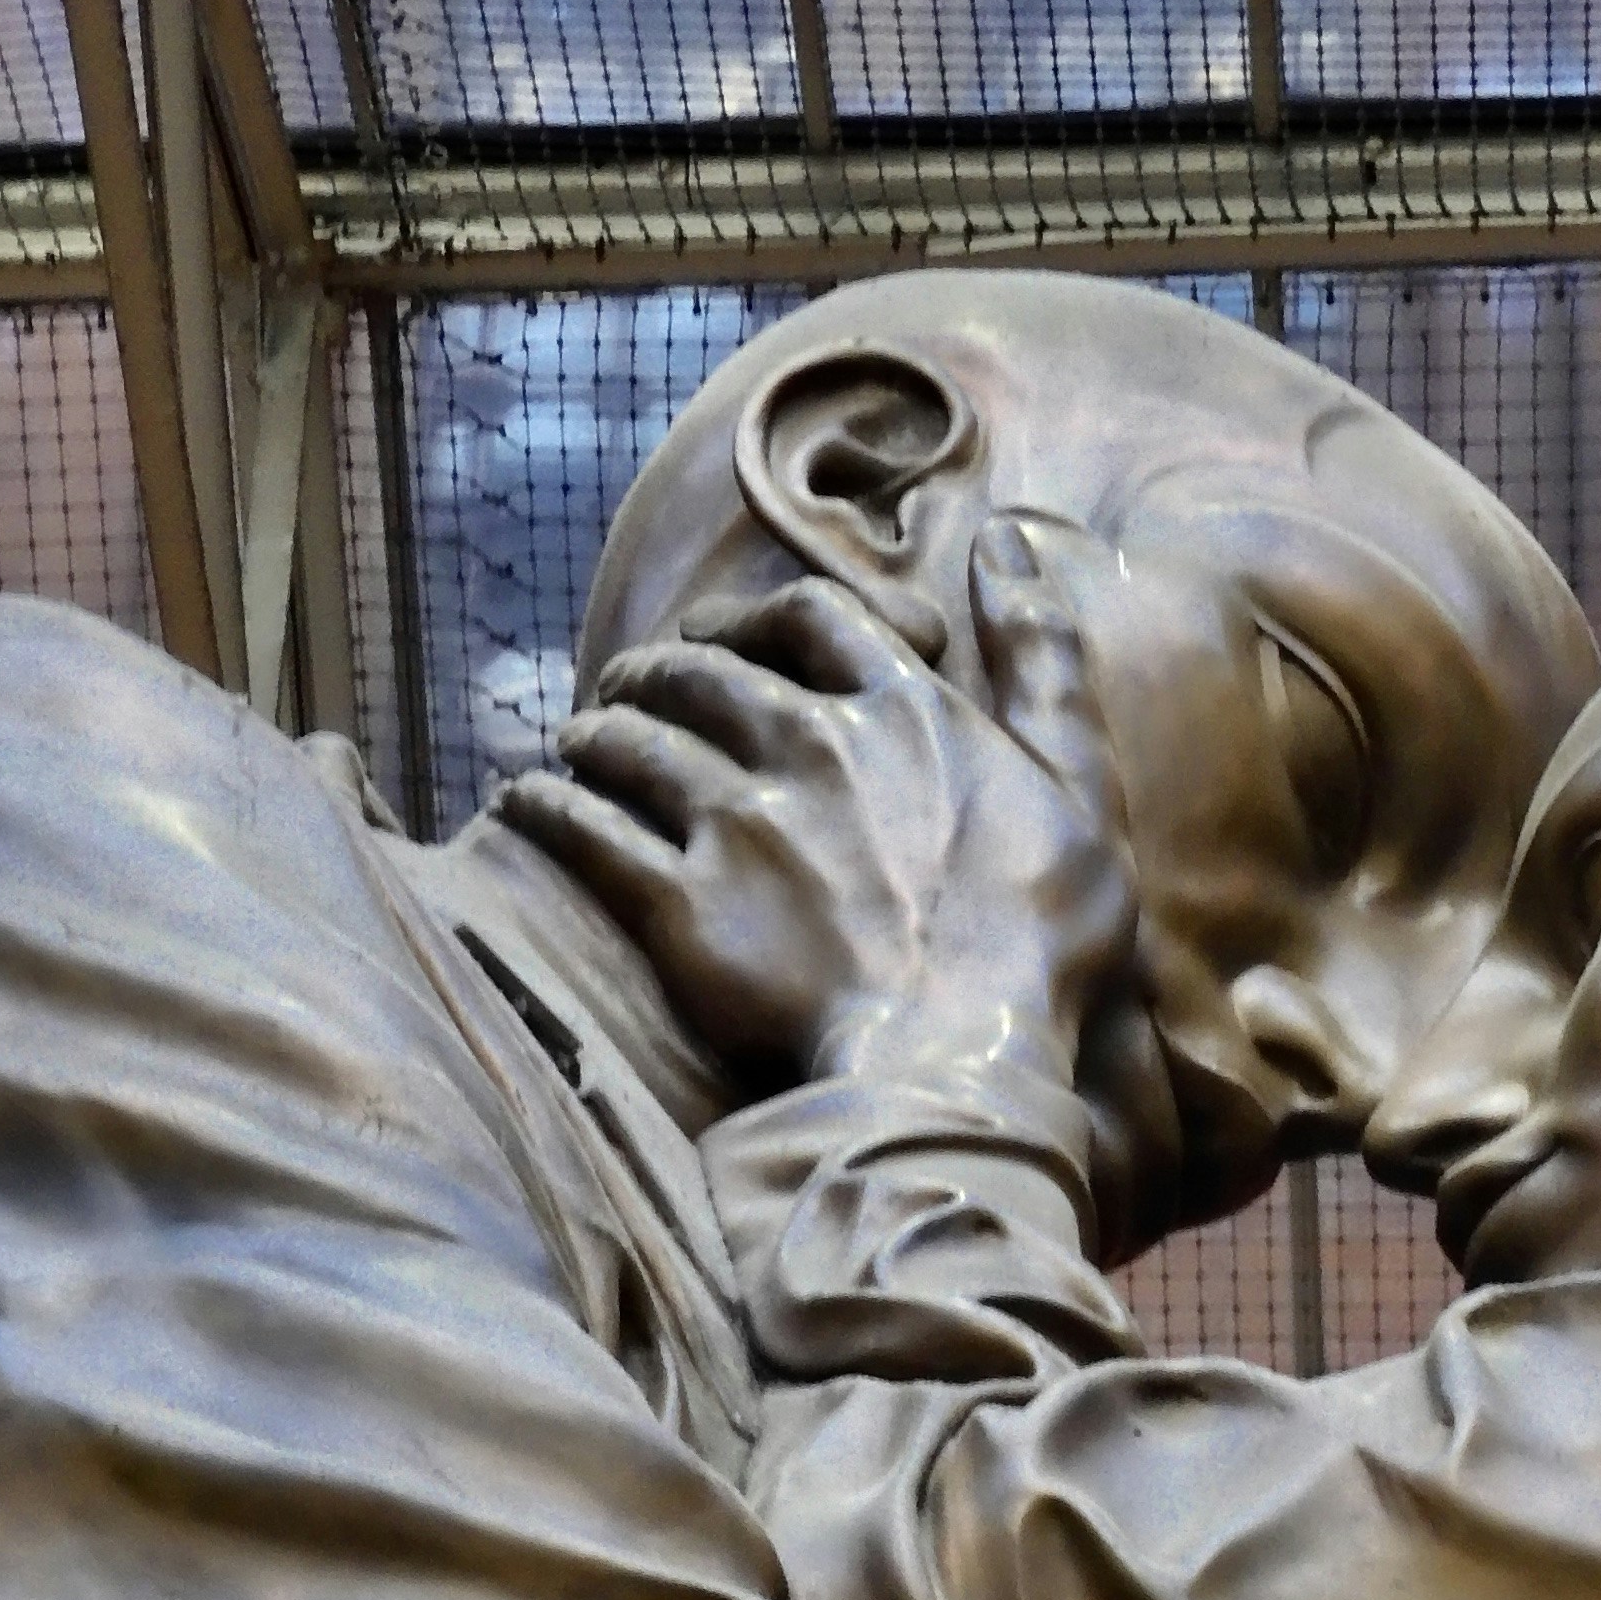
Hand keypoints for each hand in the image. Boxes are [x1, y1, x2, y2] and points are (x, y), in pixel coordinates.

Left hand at [501, 524, 1166, 1174]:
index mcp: (900, 711)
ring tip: (576, 743)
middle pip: (702, 673)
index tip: (726, 637)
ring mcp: (736, 823)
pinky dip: (543, 810)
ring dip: (595, 732)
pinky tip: (520, 805)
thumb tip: (1010, 538)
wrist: (962, 1061)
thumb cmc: (1039, 939)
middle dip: (658, 672)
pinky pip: (585, 836)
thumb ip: (1043, 656)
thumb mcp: (1079, 782)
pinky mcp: (680, 906)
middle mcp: (807, 744)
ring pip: (633, 741)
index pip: (812, 617)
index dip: (757, 617)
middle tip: (632, 689)